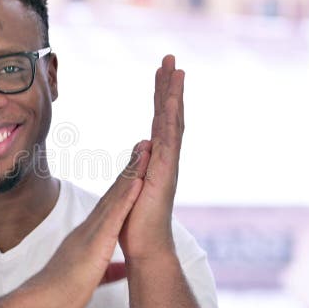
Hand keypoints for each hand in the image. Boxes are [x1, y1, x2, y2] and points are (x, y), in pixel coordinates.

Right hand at [21, 140, 150, 307]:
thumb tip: (122, 269)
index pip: (110, 206)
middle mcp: (90, 227)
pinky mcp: (96, 241)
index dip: (124, 187)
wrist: (43, 300)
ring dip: (132, 174)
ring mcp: (92, 231)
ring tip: (145, 153)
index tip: (137, 170)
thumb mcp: (91, 279)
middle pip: (114, 193)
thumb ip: (108, 272)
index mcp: (89, 236)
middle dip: (130, 170)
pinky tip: (138, 182)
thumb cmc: (62, 292)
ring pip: (115, 197)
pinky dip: (127, 197)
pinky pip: (114, 215)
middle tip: (143, 147)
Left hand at [119, 54, 184, 259]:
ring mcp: (168, 164)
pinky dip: (171, 117)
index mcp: (155, 159)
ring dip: (174, 95)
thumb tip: (143, 144)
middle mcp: (165, 158)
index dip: (160, 97)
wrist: (146, 248)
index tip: (160, 73)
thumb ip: (137, 164)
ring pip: (172, 122)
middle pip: (168, 115)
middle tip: (170, 59)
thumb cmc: (137, 223)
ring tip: (176, 69)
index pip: (158, 121)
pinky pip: (168, 139)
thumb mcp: (132, 185)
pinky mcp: (164, 173)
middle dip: (169, 86)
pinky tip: (171, 99)